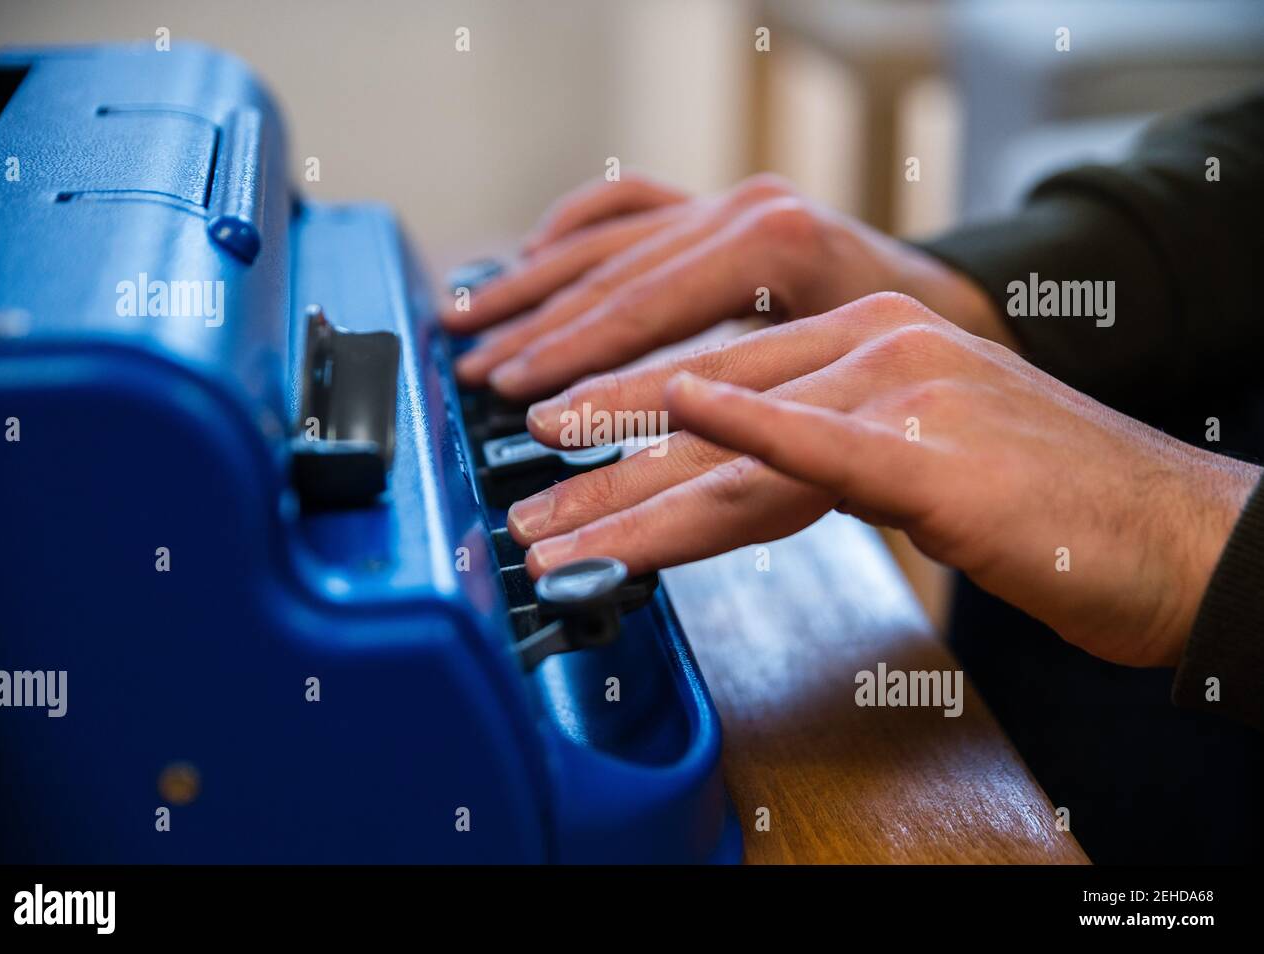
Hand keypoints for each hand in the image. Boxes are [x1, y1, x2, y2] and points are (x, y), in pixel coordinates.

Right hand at [442, 173, 1004, 400]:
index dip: (577, 368)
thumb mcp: (854, 409)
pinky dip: (570, 230)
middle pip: (614, 280)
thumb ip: (762, 437)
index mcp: (778, 251)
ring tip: (466, 325)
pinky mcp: (721, 206)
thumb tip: (670, 485)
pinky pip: (627, 202)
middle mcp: (747, 213)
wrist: (961, 310)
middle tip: (477, 383)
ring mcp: (730, 202)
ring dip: (530, 286)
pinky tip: (526, 257)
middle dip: (538, 335)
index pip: (646, 316)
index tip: (525, 408)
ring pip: (606, 241)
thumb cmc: (922, 372)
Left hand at [510, 293, 1259, 667]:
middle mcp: (878, 349)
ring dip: (633, 491)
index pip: (719, 376)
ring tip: (555, 531)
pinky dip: (744, 429)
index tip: (559, 461)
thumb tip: (746, 479)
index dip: (628, 420)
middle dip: (605, 463)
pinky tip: (675, 420)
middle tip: (528, 509)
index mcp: (871, 342)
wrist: (1176, 532)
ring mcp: (907, 391)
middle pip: (707, 404)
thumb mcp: (921, 459)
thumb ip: (836, 451)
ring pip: (737, 437)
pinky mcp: (937, 454)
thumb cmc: (1054, 504)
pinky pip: (821, 441)